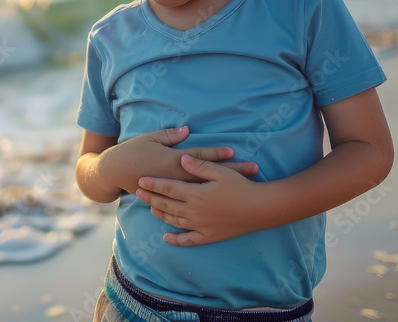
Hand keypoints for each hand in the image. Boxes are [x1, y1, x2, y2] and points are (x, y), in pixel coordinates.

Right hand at [99, 126, 259, 196]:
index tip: (235, 151)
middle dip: (232, 171)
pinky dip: (206, 203)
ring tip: (245, 185)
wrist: (113, 172)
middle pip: (209, 175)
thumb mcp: (148, 139)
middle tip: (253, 168)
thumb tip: (187, 130)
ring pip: (204, 189)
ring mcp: (172, 191)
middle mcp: (175, 178)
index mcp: (171, 161)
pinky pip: (191, 202)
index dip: (217, 153)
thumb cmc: (132, 152)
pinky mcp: (168, 199)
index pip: (199, 157)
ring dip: (224, 186)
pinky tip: (219, 204)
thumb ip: (169, 136)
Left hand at [135, 154, 273, 245]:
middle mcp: (194, 212)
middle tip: (138, 193)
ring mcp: (200, 226)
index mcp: (196, 194)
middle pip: (167, 205)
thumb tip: (181, 158)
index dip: (154, 184)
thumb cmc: (242, 187)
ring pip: (174, 221)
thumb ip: (199, 165)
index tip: (141, 180)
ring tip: (150, 209)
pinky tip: (166, 237)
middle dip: (151, 198)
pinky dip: (176, 239)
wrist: (260, 209)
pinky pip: (188, 240)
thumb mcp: (221, 171)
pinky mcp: (209, 236)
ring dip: (160, 214)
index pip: (168, 188)